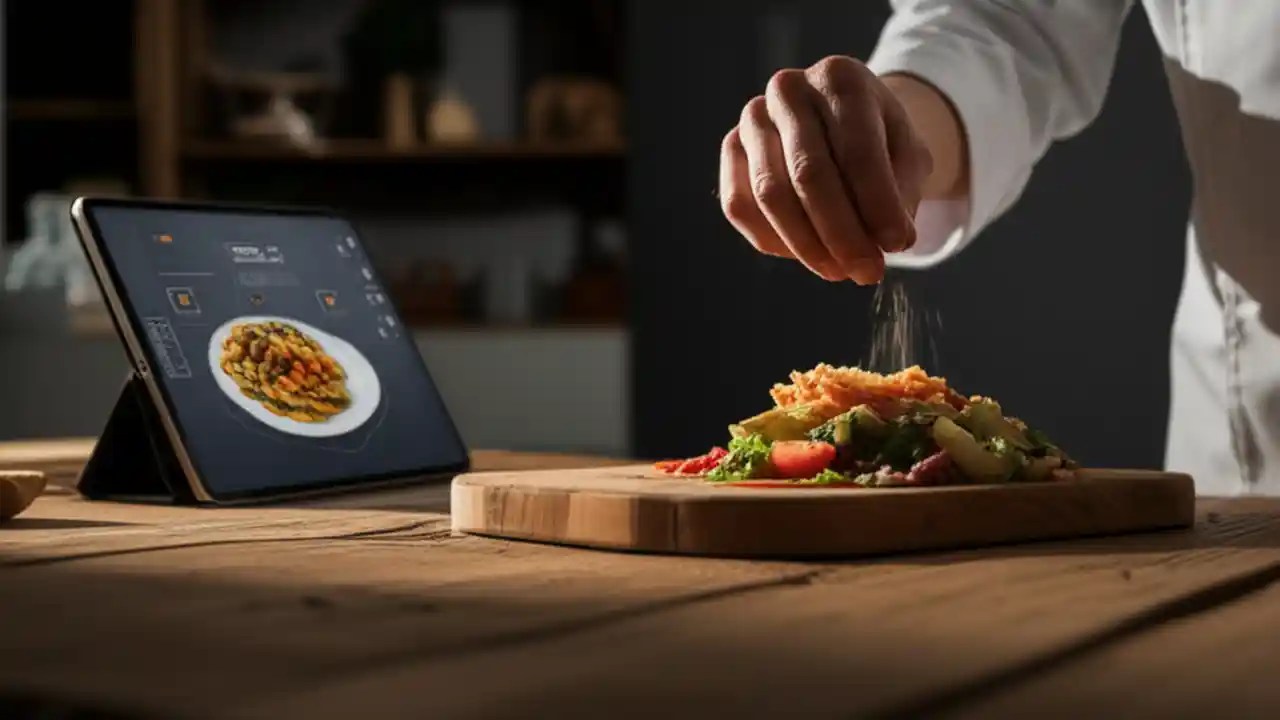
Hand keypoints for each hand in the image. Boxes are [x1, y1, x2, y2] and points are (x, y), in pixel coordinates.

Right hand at [719, 56, 933, 284]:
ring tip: (840, 270)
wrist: (839, 120)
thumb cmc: (879, 141)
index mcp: (840, 78)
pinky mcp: (731, 148)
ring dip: (807, 245)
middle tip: (867, 271)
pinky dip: (773, 240)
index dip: (878, 205)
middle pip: (810, 174)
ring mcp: (752, 118)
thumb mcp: (907, 156)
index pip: (858, 150)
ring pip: (770, 194)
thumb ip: (903, 192)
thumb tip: (889, 239)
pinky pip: (739, 205)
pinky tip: (806, 254)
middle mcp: (788, 89)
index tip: (899, 245)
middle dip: (842, 234)